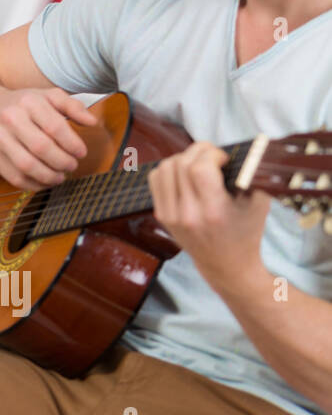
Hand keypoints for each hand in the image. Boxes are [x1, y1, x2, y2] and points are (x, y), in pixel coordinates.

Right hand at [0, 86, 98, 190]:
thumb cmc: (20, 104)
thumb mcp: (47, 96)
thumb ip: (72, 106)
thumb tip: (92, 122)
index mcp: (29, 102)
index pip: (55, 127)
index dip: (72, 144)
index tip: (81, 152)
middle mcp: (10, 118)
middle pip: (42, 148)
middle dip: (63, 162)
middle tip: (71, 165)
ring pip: (27, 165)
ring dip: (49, 176)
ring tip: (59, 176)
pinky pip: (14, 177)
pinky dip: (33, 185)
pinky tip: (44, 181)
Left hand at [147, 140, 270, 290]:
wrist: (226, 265)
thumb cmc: (246, 232)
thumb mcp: (259, 204)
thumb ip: (253, 175)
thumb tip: (248, 150)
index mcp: (213, 212)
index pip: (199, 169)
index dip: (211, 154)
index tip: (224, 158)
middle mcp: (187, 214)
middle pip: (181, 164)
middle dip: (198, 151)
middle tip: (213, 156)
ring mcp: (170, 215)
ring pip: (164, 168)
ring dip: (182, 158)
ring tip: (199, 163)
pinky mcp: (161, 215)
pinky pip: (156, 179)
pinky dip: (169, 170)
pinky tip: (185, 173)